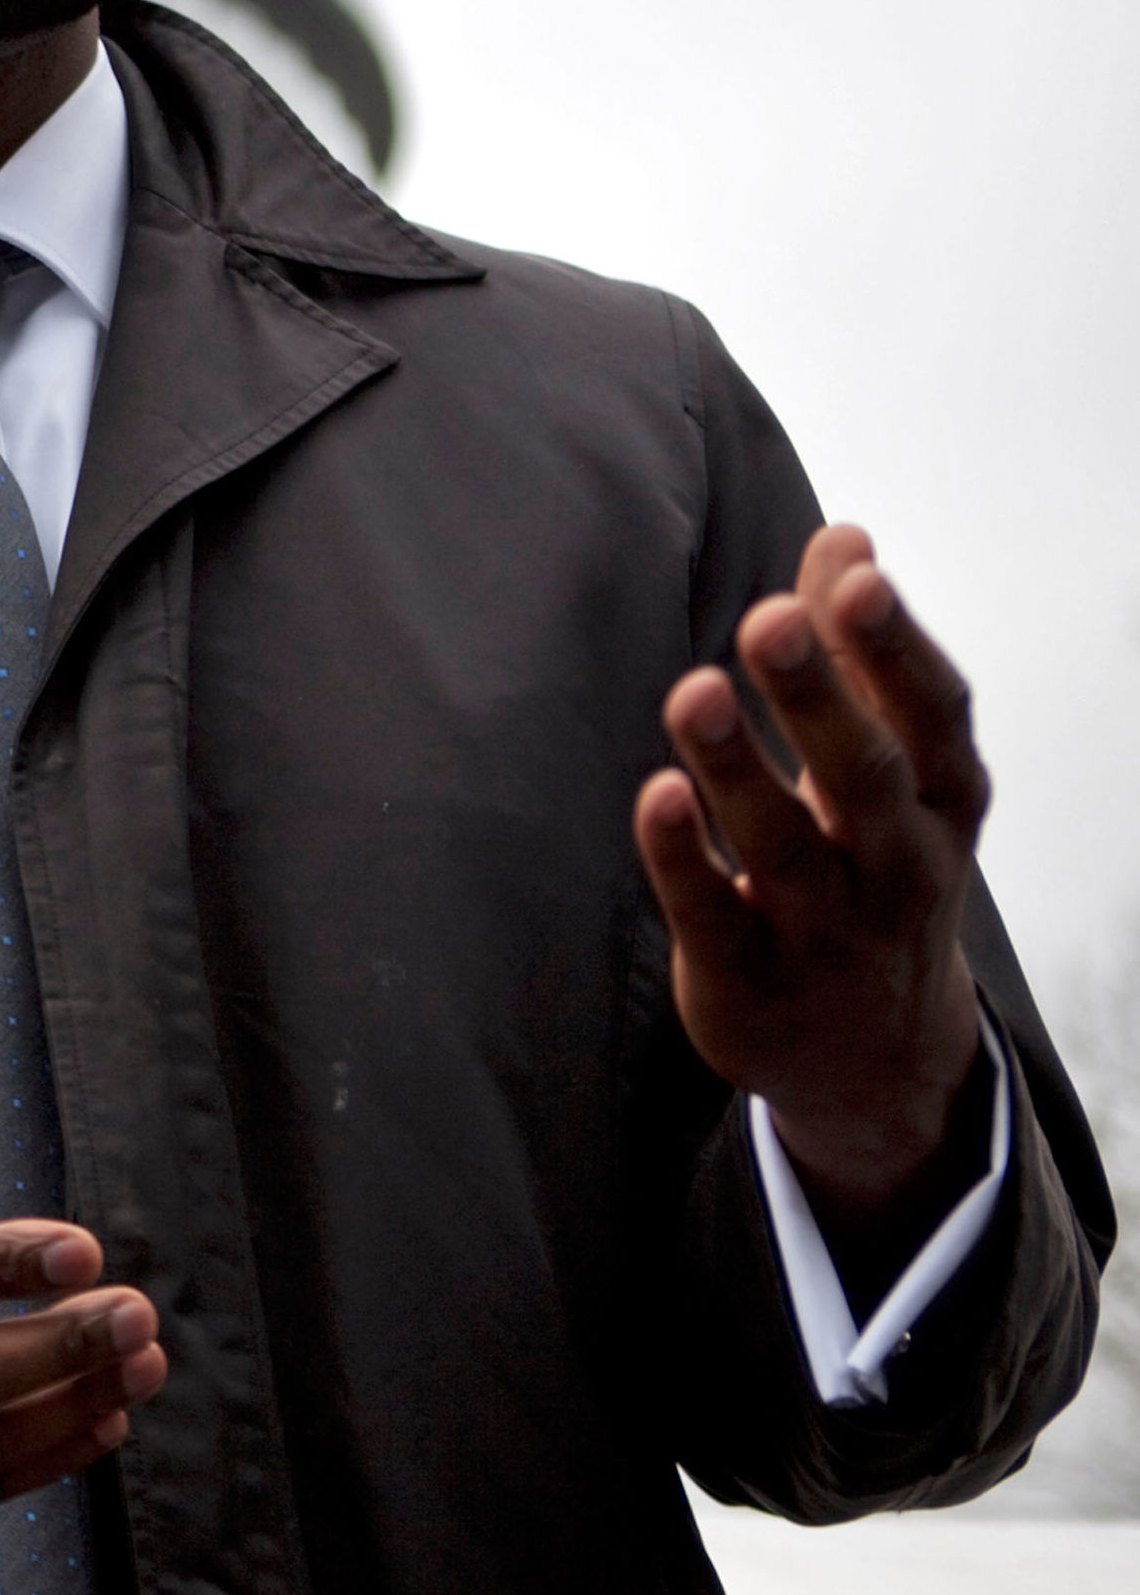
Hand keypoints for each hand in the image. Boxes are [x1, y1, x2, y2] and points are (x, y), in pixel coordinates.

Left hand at [634, 523, 988, 1224]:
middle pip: (863, 776)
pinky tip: (655, 794)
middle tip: (767, 620)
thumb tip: (846, 535)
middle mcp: (898, 866)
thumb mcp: (889, 768)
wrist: (879, 1058)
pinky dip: (685, 860)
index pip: (932, 716)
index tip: (854, 578)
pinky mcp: (751, 984)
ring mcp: (827, 932)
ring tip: (692, 689)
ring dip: (736, 768)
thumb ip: (860, 653)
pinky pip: (713, 916)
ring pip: (784, 849)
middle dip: (820, 697)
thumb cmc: (875, 868)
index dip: (896, 649)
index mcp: (940, 801)